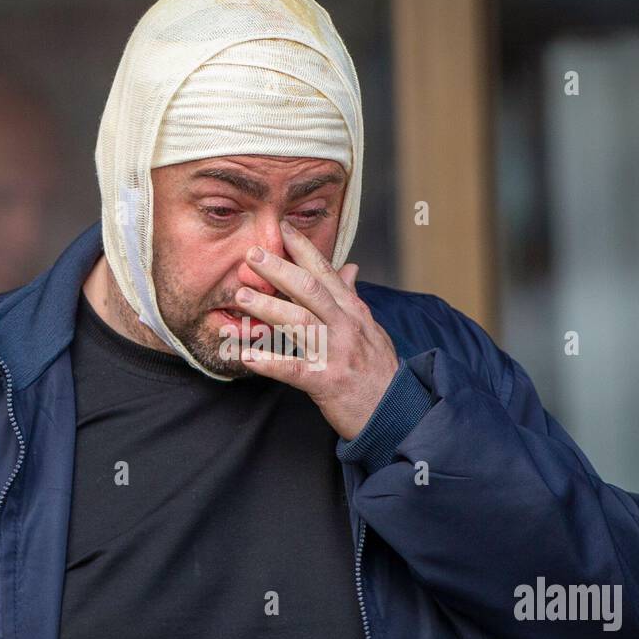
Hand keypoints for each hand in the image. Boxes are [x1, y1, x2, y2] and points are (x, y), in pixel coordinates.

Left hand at [232, 220, 399, 439]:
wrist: (397, 410)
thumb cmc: (378, 369)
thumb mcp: (369, 328)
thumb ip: (352, 297)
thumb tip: (349, 267)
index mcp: (352, 311)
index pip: (326, 272)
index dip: (303, 248)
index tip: (281, 227)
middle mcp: (345, 326)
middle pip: (310, 289)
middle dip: (280, 269)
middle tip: (252, 254)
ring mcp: (336, 353)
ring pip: (301, 323)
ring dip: (269, 308)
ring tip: (241, 297)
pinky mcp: (326, 382)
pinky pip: (294, 369)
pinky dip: (269, 362)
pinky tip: (246, 355)